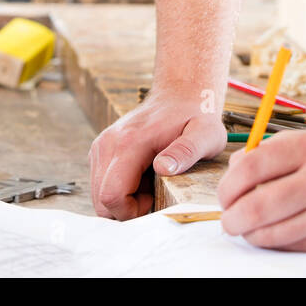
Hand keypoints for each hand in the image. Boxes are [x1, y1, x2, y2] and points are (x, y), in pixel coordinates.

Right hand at [89, 88, 226, 219]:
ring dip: (124, 200)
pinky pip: (102, 184)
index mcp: (130, 143)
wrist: (180, 94)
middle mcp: (108, 144)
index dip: (132, 211)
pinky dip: (120, 190)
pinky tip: (143, 178)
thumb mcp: (205, 134)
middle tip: (154, 195)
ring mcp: (102, 146)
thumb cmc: (196, 116)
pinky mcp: (101, 150)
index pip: (112, 195)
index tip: (155, 200)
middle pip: (102, 201)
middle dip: (127, 210)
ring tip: (151, 185)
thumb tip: (162, 168)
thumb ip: (186, 151)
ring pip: (99, 195)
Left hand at [217, 118, 305, 250]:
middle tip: (228, 220)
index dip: (228, 185)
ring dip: (251, 234)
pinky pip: (294, 246)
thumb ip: (275, 151)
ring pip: (272, 232)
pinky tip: (276, 235)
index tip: (224, 195)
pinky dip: (277, 243)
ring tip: (249, 229)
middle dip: (232, 217)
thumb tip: (236, 170)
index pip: (252, 167)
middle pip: (256, 205)